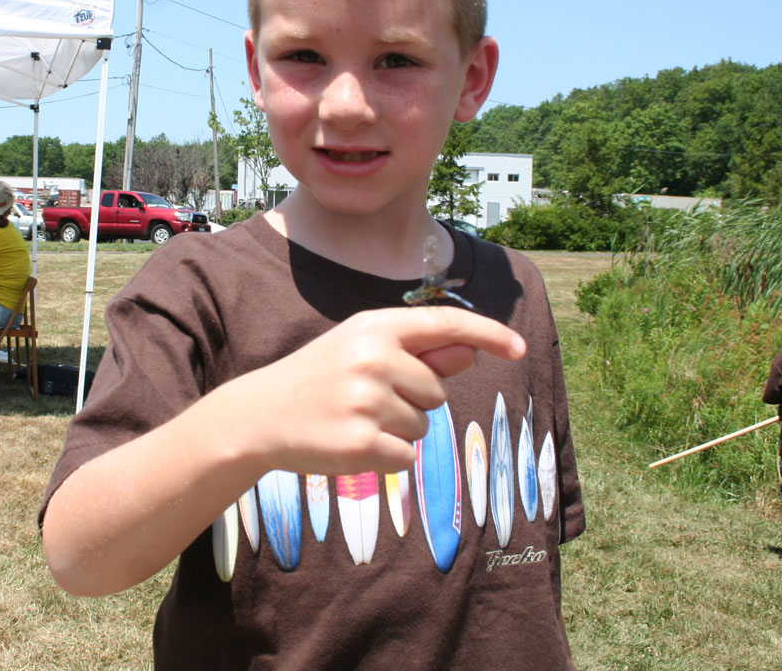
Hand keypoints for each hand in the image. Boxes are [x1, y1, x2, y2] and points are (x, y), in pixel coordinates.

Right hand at [227, 306, 525, 477]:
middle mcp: (373, 359)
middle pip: (436, 391)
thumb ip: (419, 352)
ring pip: (423, 426)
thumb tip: (472, 350)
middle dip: (412, 401)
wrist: (262, 415)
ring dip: (398, 430)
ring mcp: (367, 402)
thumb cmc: (322, 378)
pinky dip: (388, 457)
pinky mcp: (361, 444)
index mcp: (374, 328)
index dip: (488, 333)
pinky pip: (408, 456)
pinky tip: (353, 443)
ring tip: (355, 418)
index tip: (519, 347)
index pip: (444, 324)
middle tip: (365, 398)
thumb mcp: (365, 351)